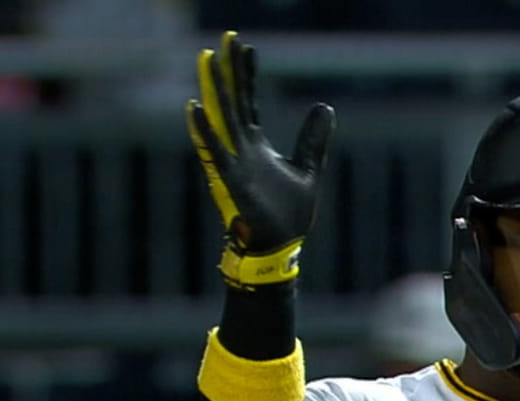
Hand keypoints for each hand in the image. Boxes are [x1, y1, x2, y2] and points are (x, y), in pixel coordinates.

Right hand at [186, 31, 335, 286]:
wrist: (280, 245)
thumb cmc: (288, 212)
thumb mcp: (307, 168)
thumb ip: (313, 138)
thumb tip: (325, 105)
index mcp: (256, 145)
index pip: (249, 101)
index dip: (247, 74)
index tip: (244, 46)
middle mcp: (242, 148)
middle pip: (233, 100)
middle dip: (229, 70)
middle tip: (225, 37)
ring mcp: (235, 162)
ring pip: (222, 118)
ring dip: (214, 88)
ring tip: (205, 58)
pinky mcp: (232, 179)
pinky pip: (215, 151)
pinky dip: (204, 130)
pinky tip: (194, 106)